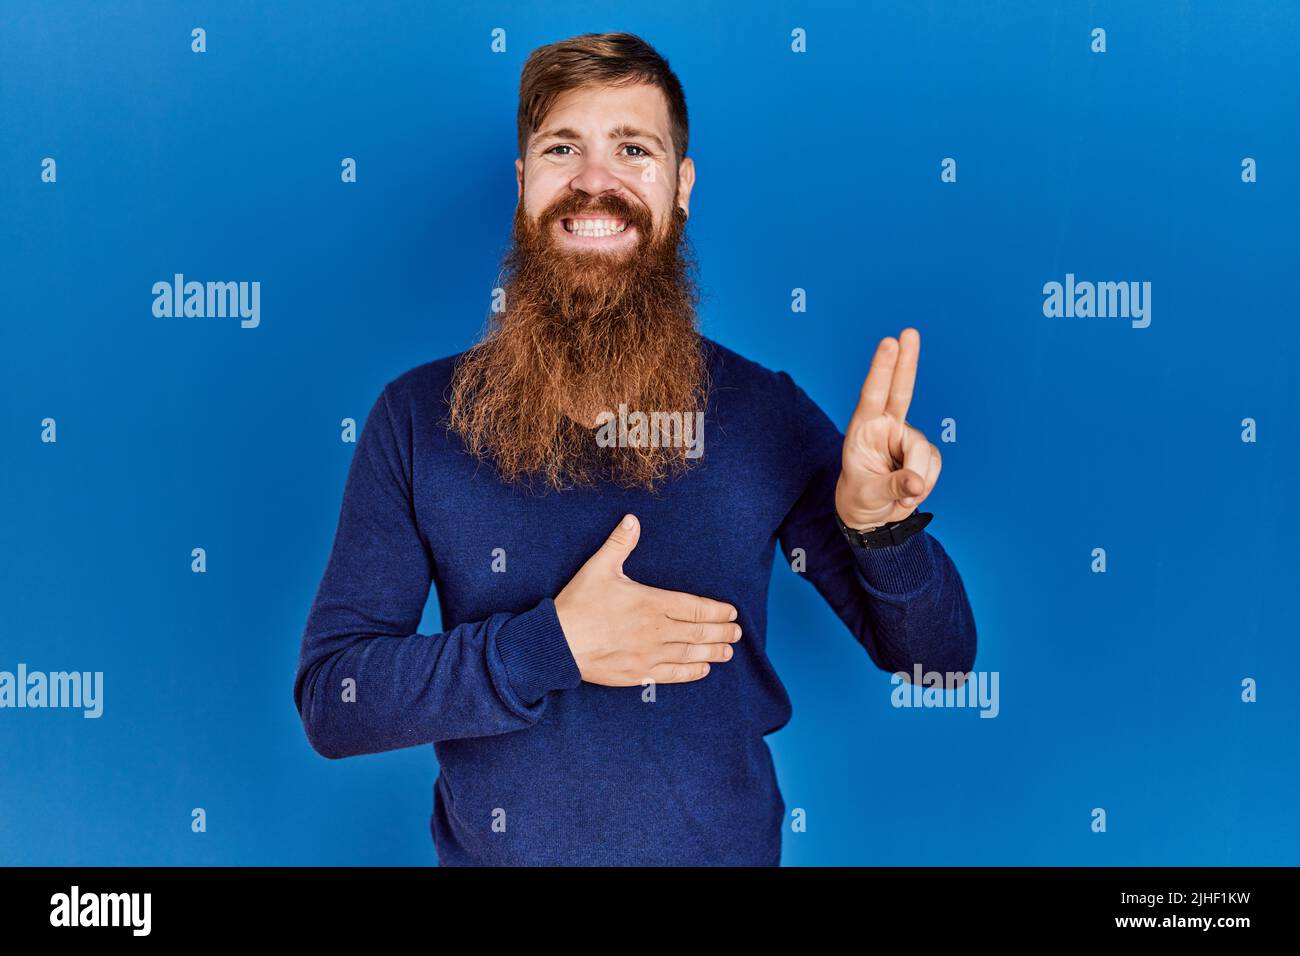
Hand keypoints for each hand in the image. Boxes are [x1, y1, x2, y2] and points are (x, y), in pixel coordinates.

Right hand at [554, 515, 741, 685]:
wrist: (557, 644)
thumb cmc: (577, 604)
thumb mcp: (598, 568)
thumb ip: (620, 544)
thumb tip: (632, 519)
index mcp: (651, 603)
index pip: (695, 607)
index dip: (717, 610)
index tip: (731, 612)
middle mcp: (656, 631)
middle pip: (699, 632)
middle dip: (722, 632)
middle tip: (737, 632)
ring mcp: (649, 655)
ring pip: (691, 654)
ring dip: (714, 652)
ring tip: (728, 651)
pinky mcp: (639, 674)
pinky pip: (673, 674)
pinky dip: (692, 672)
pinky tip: (703, 669)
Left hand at [834, 327, 941, 530]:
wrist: (873, 514)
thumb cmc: (861, 499)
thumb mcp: (869, 496)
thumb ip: (893, 488)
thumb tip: (918, 484)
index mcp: (862, 429)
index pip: (872, 394)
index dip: (882, 369)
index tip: (889, 342)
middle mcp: (886, 426)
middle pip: (900, 391)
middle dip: (906, 362)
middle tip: (909, 331)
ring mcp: (907, 437)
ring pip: (923, 451)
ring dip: (917, 477)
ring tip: (899, 497)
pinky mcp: (925, 452)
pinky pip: (934, 466)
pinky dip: (926, 484)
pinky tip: (912, 492)